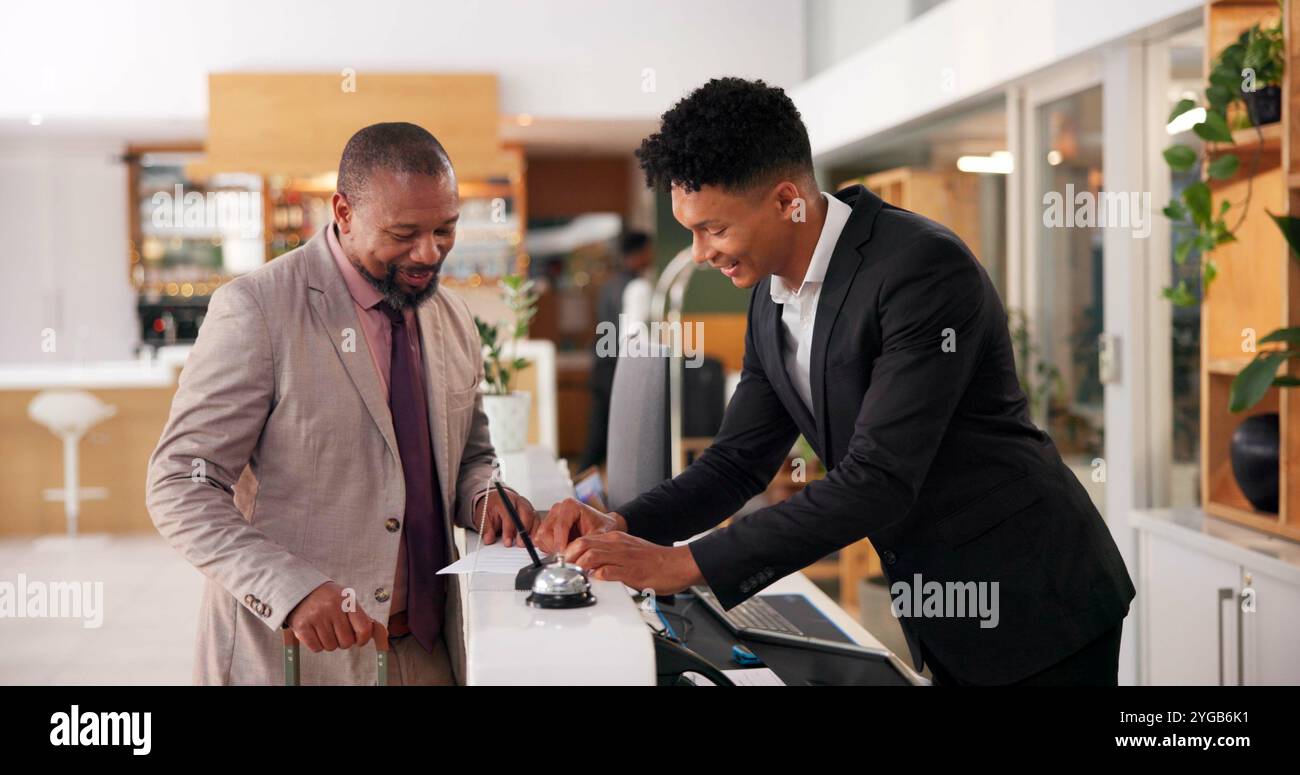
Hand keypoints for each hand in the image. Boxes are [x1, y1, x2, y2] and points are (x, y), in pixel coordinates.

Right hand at [285, 581, 374, 652]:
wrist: (300, 590)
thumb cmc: (328, 598)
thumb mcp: (346, 599)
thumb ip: (359, 616)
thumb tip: (373, 634)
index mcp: (347, 600)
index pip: (363, 628)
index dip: (363, 639)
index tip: (359, 641)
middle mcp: (331, 607)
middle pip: (346, 642)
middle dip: (343, 641)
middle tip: (337, 633)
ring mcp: (316, 617)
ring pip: (331, 647)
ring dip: (329, 643)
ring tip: (325, 630)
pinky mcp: (301, 626)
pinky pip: (316, 648)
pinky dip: (317, 645)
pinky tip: (315, 634)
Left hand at [475, 488, 536, 546]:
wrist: (495, 500)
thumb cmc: (490, 507)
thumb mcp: (483, 516)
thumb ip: (486, 528)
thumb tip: (489, 539)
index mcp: (504, 500)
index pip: (509, 515)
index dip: (509, 530)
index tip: (507, 542)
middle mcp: (518, 501)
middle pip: (526, 514)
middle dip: (523, 531)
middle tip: (520, 544)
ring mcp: (527, 506)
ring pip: (534, 517)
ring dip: (532, 532)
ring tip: (529, 544)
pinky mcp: (532, 512)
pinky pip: (538, 521)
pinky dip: (537, 531)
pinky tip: (534, 540)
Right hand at [532, 497, 625, 553]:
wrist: (603, 528)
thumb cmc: (602, 528)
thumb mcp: (599, 536)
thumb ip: (585, 545)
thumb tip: (573, 555)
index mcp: (570, 505)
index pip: (559, 526)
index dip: (561, 544)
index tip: (565, 556)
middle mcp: (558, 509)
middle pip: (546, 533)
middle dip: (556, 548)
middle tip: (568, 556)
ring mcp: (551, 517)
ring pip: (541, 538)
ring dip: (552, 549)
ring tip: (568, 552)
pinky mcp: (547, 526)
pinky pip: (540, 541)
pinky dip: (549, 549)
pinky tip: (564, 549)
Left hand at [562, 532, 703, 593]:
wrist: (677, 564)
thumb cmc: (656, 560)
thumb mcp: (630, 551)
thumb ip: (612, 555)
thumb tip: (594, 566)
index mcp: (616, 538)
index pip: (584, 539)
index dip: (569, 550)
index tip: (563, 561)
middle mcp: (617, 544)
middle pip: (583, 544)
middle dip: (568, 557)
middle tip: (563, 569)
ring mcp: (623, 557)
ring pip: (591, 556)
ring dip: (578, 566)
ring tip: (574, 575)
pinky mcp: (630, 572)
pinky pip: (607, 572)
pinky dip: (596, 577)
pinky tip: (593, 582)